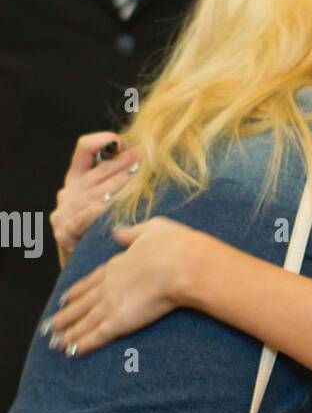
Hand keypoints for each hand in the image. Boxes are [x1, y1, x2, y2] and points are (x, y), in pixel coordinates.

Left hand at [41, 217, 199, 357]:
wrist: (184, 264)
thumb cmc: (175, 246)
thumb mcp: (151, 230)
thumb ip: (131, 233)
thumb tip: (118, 231)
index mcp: (117, 264)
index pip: (90, 282)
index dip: (76, 292)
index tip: (64, 299)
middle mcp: (108, 285)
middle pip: (81, 304)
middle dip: (65, 316)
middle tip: (51, 326)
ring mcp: (111, 303)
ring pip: (84, 322)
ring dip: (69, 333)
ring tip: (55, 343)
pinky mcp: (119, 321)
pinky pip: (96, 336)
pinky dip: (82, 344)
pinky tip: (71, 351)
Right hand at [50, 132, 141, 267]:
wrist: (87, 271)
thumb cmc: (106, 234)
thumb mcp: (112, 202)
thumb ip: (120, 181)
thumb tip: (147, 160)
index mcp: (78, 179)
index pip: (84, 149)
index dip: (101, 141)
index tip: (122, 141)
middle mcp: (69, 192)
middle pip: (97, 172)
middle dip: (122, 164)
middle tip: (144, 158)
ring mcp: (63, 212)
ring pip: (93, 194)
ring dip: (115, 187)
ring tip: (136, 181)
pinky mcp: (63, 233)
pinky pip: (82, 219)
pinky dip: (95, 212)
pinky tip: (107, 207)